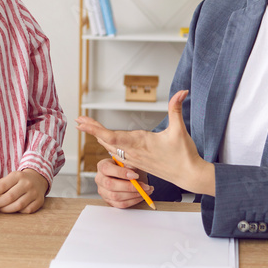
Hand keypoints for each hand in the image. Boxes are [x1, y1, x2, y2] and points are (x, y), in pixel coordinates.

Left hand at [0, 169, 48, 213]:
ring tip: (0, 209)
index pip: (2, 186)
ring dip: (6, 210)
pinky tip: (13, 209)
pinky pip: (27, 210)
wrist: (38, 179)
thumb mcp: (9, 178)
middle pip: (10, 197)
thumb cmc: (19, 181)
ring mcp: (34, 193)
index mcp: (18, 175)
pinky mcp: (39, 201)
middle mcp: (27, 183)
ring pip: (18, 205)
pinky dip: (18, 212)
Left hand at [76, 89, 214, 196]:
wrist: (189, 176)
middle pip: (106, 140)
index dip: (94, 129)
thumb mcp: (179, 129)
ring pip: (111, 147)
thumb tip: (182, 91)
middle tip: (79, 119)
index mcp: (140, 143)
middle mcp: (133, 152)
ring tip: (88, 126)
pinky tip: (105, 140)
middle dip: (92, 129)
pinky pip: (117, 154)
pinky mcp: (137, 163)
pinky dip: (108, 145)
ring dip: (99, 136)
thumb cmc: (184, 155)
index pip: (111, 136)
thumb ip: (176, 108)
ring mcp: (134, 159)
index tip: (82, 122)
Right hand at [94, 158, 153, 208]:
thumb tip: (133, 171)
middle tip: (144, 186)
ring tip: (146, 191)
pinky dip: (133, 201)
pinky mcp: (109, 201)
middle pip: (110, 185)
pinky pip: (120, 204)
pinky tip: (142, 196)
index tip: (136, 175)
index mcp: (102, 166)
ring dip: (134, 195)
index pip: (107, 169)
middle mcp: (100, 179)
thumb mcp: (127, 162)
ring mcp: (103, 191)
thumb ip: (129, 164)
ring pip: (116, 196)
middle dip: (129, 187)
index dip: (121, 173)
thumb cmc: (126, 166)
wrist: (124, 174)